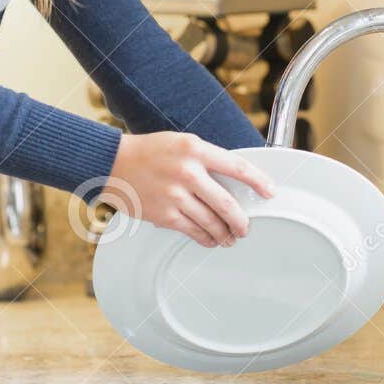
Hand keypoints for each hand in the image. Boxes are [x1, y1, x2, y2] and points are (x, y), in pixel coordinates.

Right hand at [102, 132, 275, 247]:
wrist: (113, 164)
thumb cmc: (149, 152)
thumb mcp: (182, 143)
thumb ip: (207, 159)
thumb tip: (232, 181)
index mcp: (195, 149)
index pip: (237, 167)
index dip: (258, 181)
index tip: (270, 192)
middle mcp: (187, 172)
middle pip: (227, 204)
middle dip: (242, 221)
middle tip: (246, 228)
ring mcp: (176, 195)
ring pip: (212, 222)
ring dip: (225, 234)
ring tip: (230, 238)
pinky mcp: (165, 215)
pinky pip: (193, 231)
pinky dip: (206, 238)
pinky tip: (211, 239)